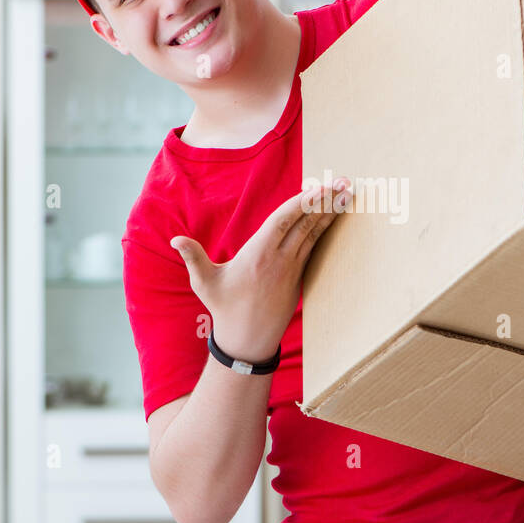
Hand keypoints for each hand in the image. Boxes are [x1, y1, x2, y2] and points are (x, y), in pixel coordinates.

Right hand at [169, 178, 350, 361]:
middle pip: (306, 224)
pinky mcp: (298, 276)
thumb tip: (175, 239)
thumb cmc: (223, 307)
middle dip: (326, 202)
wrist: (247, 339)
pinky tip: (334, 217)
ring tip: (347, 195)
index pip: (284, 221)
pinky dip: (325, 230)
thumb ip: (193, 257)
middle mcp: (279, 259)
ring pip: (315, 235)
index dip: (303, 202)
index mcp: (258, 254)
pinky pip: (314, 247)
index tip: (320, 187)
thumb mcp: (203, 282)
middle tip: (346, 183)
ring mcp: (292, 268)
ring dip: (331, 213)